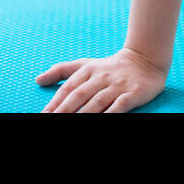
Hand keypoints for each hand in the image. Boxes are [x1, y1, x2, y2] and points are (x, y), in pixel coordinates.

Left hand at [36, 47, 167, 112]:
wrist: (144, 59)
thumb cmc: (109, 67)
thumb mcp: (84, 65)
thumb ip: (61, 71)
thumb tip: (38, 80)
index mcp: (87, 70)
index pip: (68, 88)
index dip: (56, 102)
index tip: (45, 114)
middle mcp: (101, 77)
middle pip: (79, 96)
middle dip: (65, 110)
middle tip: (53, 120)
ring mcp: (117, 85)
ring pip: (97, 102)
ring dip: (83, 115)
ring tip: (71, 124)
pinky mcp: (132, 94)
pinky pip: (119, 107)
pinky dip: (109, 114)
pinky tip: (101, 121)